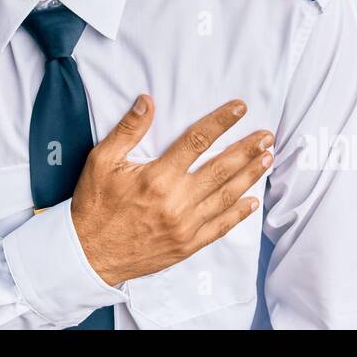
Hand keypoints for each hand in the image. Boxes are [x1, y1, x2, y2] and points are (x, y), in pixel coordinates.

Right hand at [69, 94, 273, 286]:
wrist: (88, 254)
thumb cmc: (94, 205)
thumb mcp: (101, 161)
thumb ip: (127, 130)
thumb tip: (147, 101)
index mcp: (158, 177)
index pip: (197, 141)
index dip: (221, 122)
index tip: (240, 108)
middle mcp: (177, 201)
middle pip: (222, 168)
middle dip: (248, 149)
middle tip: (268, 136)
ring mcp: (185, 225)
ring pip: (226, 196)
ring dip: (249, 176)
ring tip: (267, 159)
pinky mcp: (187, 245)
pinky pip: (220, 227)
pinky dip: (238, 214)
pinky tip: (252, 202)